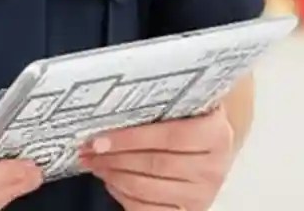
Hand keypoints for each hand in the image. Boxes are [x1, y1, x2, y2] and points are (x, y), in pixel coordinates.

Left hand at [77, 106, 235, 210]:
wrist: (213, 149)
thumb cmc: (192, 122)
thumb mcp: (186, 106)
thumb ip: (160, 103)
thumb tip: (112, 103)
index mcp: (215, 134)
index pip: (169, 137)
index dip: (131, 139)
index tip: (99, 139)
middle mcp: (213, 167)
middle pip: (155, 165)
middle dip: (114, 158)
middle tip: (88, 150)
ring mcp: (202, 194)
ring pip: (148, 189)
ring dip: (114, 176)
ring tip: (95, 164)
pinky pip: (149, 210)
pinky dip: (124, 196)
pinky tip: (111, 182)